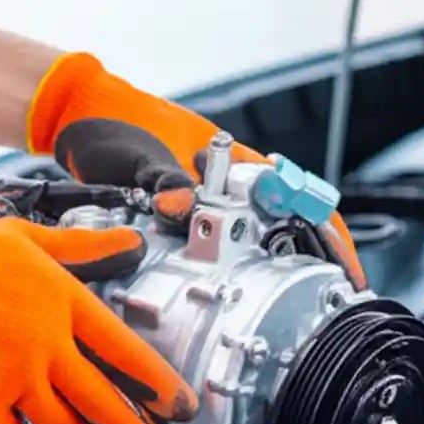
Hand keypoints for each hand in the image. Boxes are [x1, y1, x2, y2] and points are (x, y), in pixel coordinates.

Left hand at [24, 53, 365, 288]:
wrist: (78, 115)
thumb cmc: (112, 122)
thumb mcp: (139, 155)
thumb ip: (164, 183)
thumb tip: (183, 210)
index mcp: (237, 162)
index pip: (302, 201)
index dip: (330, 241)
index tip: (346, 277)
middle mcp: (233, 183)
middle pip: (288, 230)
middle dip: (309, 266)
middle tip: (324, 306)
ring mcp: (212, 202)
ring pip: (257, 243)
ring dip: (273, 271)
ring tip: (288, 308)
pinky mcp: (187, 218)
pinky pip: (221, 250)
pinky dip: (232, 270)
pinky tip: (232, 292)